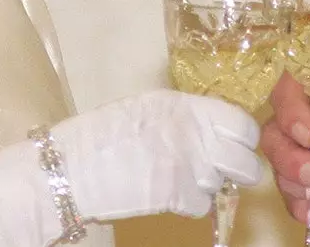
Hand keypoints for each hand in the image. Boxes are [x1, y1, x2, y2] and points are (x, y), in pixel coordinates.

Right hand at [0, 89, 260, 246]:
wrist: (64, 172)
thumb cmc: (95, 141)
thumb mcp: (141, 112)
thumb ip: (180, 118)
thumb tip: (211, 128)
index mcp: (180, 103)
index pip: (239, 119)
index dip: (240, 137)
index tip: (232, 146)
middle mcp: (190, 128)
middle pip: (245, 153)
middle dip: (240, 165)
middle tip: (224, 173)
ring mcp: (186, 161)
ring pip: (228, 179)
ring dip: (214, 184)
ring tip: (186, 183)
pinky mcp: (176, 193)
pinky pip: (204, 204)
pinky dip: (192, 205)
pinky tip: (170, 199)